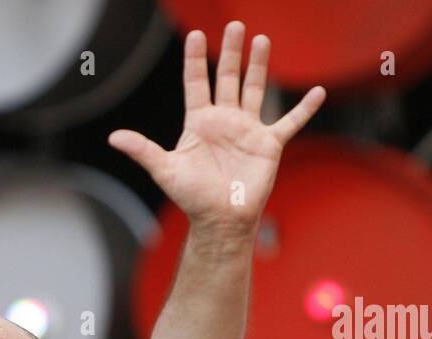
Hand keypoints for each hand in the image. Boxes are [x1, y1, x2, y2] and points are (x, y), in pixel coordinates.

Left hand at [108, 22, 324, 238]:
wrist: (221, 220)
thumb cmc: (192, 198)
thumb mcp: (165, 170)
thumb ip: (143, 150)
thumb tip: (114, 138)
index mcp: (199, 123)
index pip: (195, 83)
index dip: (194, 60)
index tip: (194, 35)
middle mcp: (224, 121)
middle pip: (227, 78)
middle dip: (230, 52)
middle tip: (236, 25)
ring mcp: (248, 130)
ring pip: (254, 89)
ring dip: (258, 66)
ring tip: (261, 40)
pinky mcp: (269, 144)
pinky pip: (290, 122)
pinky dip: (305, 109)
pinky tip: (318, 92)